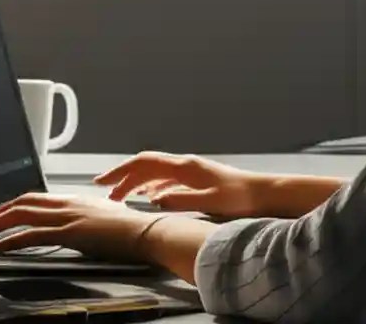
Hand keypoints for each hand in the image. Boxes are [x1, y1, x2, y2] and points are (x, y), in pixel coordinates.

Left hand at [0, 192, 158, 261]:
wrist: (147, 232)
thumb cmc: (132, 228)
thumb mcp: (105, 217)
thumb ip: (89, 217)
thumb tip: (84, 224)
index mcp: (75, 199)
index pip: (35, 197)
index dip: (13, 205)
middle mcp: (68, 203)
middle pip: (23, 201)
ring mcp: (68, 216)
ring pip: (22, 215)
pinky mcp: (70, 232)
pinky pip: (32, 235)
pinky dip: (11, 240)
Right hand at [93, 151, 270, 217]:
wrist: (263, 193)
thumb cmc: (241, 198)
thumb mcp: (210, 201)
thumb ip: (181, 200)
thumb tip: (153, 200)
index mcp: (184, 167)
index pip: (144, 164)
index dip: (121, 172)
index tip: (102, 182)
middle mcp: (185, 165)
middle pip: (146, 167)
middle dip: (122, 177)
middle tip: (104, 191)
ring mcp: (191, 172)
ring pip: (155, 174)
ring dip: (135, 183)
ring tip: (120, 197)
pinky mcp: (197, 180)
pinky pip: (167, 181)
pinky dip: (152, 188)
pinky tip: (149, 198)